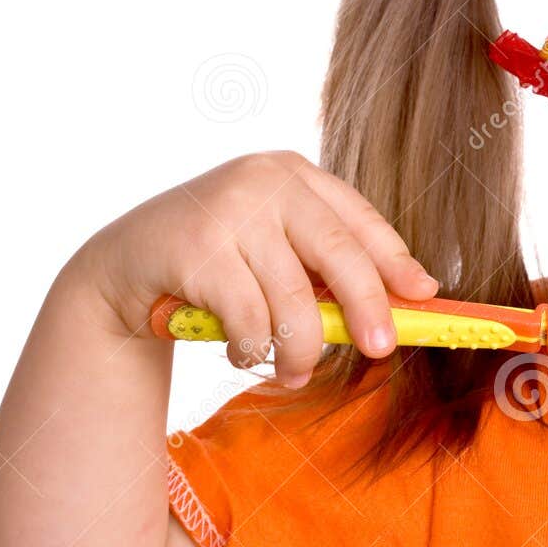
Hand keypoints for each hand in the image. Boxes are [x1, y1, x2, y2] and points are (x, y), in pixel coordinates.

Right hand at [73, 149, 439, 385]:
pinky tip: (244, 353)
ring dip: (300, 348)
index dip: (395, 259)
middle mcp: (264, 181)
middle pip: (337, 251)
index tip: (423, 295)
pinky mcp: (195, 248)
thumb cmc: (218, 260)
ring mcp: (228, 211)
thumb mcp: (275, 248)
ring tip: (294, 372)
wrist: (124, 264)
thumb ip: (328, 263)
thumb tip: (415, 293)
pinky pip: (248, 316)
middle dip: (366, 306)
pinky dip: (253, 347)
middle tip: (380, 349)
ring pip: (291, 296)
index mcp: (292, 174)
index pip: (358, 218)